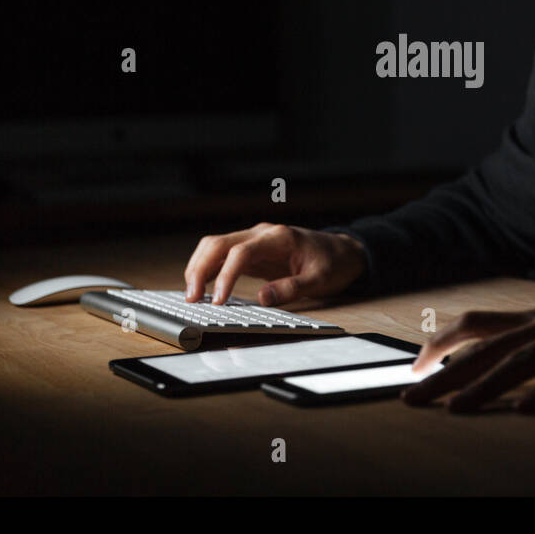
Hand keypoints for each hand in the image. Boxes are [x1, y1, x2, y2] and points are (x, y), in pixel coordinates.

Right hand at [183, 223, 367, 306]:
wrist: (343, 251)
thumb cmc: (333, 263)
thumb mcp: (320, 280)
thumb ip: (292, 288)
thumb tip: (262, 298)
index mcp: (279, 237)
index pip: (241, 251)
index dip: (225, 276)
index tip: (217, 300)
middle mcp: (262, 233)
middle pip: (219, 243)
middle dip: (200, 269)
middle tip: (191, 298)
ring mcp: (255, 239)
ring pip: (215, 246)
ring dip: (199, 267)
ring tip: (191, 295)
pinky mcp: (252, 250)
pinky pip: (222, 255)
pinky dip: (208, 268)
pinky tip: (202, 287)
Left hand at [403, 253, 534, 412]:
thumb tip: (528, 365)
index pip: (480, 325)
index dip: (444, 343)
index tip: (417, 366)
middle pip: (487, 346)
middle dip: (445, 373)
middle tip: (410, 396)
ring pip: (521, 359)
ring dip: (485, 385)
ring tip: (454, 408)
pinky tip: (527, 409)